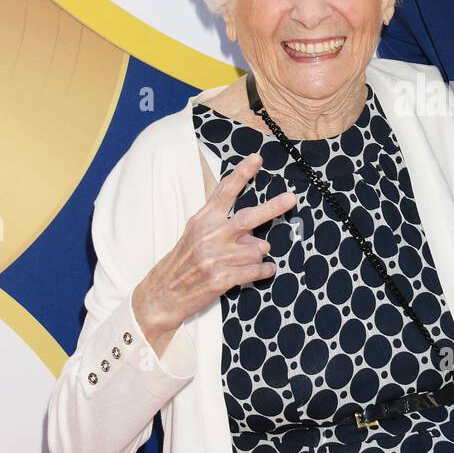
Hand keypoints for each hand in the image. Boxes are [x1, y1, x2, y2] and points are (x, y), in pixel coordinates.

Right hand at [132, 153, 295, 356]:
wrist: (162, 294)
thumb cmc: (182, 262)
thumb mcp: (194, 234)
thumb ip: (221, 226)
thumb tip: (257, 235)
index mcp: (203, 220)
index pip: (224, 192)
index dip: (242, 174)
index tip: (257, 159)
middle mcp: (209, 236)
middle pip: (248, 218)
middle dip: (272, 207)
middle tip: (291, 198)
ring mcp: (215, 258)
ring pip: (257, 250)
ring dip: (259, 254)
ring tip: (248, 259)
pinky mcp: (222, 279)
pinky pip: (256, 271)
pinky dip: (265, 270)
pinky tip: (266, 270)